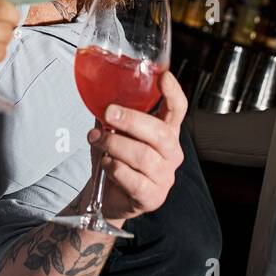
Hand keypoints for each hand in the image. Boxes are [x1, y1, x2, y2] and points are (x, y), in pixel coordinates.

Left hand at [85, 70, 186, 221]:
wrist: (109, 198)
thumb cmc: (115, 161)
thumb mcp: (115, 133)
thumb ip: (113, 116)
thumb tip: (99, 95)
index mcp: (166, 133)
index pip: (178, 110)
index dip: (173, 93)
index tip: (163, 77)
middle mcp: (171, 154)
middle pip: (160, 132)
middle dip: (132, 120)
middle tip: (109, 113)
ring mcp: (164, 177)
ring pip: (143, 156)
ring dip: (114, 145)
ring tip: (97, 140)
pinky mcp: (152, 197)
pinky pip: (134, 180)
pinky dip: (115, 169)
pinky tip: (106, 164)